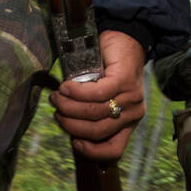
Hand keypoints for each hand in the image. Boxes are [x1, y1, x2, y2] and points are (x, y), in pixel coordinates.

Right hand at [49, 30, 144, 161]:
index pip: (115, 150)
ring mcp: (131, 98)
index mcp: (128, 123)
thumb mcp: (101, 98)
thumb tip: (65, 123)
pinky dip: (77, 93)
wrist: (124, 38)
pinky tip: (66, 88)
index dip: (92, 151)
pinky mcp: (124, 81)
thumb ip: (89, 113)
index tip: (74, 143)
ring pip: (95, 113)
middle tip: (57, 112)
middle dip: (71, 125)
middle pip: (98, 130)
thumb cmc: (107, 70)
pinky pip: (97, 93)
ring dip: (69, 107)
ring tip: (57, 98)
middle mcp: (133, 114)